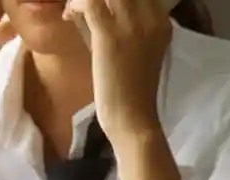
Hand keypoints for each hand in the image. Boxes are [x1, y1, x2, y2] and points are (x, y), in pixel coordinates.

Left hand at [69, 0, 172, 146]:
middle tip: (84, 5)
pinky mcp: (109, 35)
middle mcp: (150, 17)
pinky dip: (76, 5)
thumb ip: (117, 27)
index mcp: (161, 22)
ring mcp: (131, 24)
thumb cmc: (130, 90)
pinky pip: (90, 3)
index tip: (97, 4)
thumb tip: (91, 7)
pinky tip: (69, 17)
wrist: (132, 117)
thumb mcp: (132, 51)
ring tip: (75, 9)